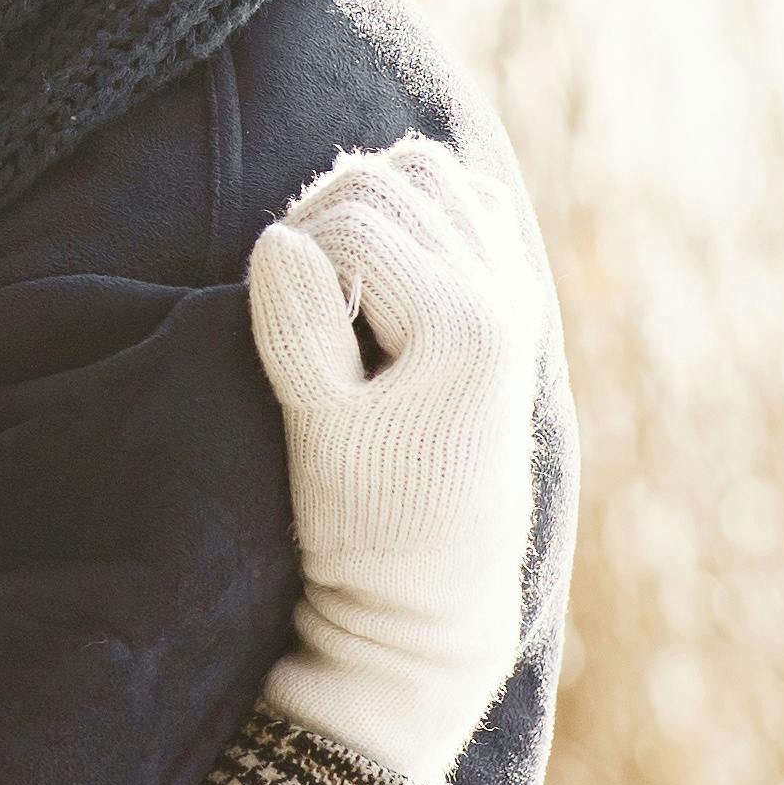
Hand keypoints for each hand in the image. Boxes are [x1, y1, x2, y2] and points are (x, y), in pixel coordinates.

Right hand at [246, 136, 540, 784]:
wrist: (431, 604)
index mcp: (467, 326)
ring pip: (433, 180)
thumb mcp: (319, 432)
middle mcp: (505, 298)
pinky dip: (418, 208)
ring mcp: (513, 300)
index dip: (289, 254)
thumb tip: (275, 238)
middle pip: (394, 184)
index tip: (270, 323)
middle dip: (324, 218)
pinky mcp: (507, 311)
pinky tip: (378, 260)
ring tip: (327, 273)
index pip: (354, 220)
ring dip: (368, 204)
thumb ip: (297, 329)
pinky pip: (469, 206)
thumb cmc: (369, 528)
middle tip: (289, 293)